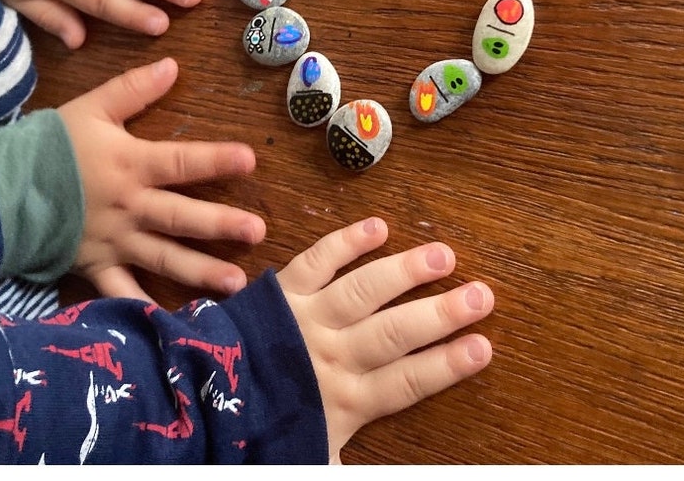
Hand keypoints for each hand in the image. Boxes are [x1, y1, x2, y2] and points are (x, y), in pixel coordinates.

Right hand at [58, 58, 265, 299]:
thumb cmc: (48, 146)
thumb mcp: (91, 108)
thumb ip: (133, 89)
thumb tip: (173, 65)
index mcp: (131, 166)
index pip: (180, 161)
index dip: (215, 159)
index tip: (250, 160)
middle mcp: (129, 207)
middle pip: (180, 216)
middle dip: (220, 224)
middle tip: (257, 230)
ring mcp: (114, 242)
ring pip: (163, 258)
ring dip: (200, 270)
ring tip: (236, 283)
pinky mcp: (95, 267)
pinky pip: (122, 293)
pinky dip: (144, 311)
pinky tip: (174, 327)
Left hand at [277, 218, 493, 463]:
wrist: (200, 399)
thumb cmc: (262, 429)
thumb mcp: (310, 458)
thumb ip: (350, 463)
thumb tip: (402, 473)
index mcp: (344, 401)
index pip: (406, 382)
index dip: (446, 365)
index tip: (483, 347)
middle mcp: (332, 356)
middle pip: (395, 332)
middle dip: (441, 313)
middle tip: (482, 294)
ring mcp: (308, 319)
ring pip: (364, 291)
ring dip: (404, 271)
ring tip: (443, 255)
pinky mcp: (284, 291)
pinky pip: (318, 261)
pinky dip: (347, 242)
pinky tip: (379, 227)